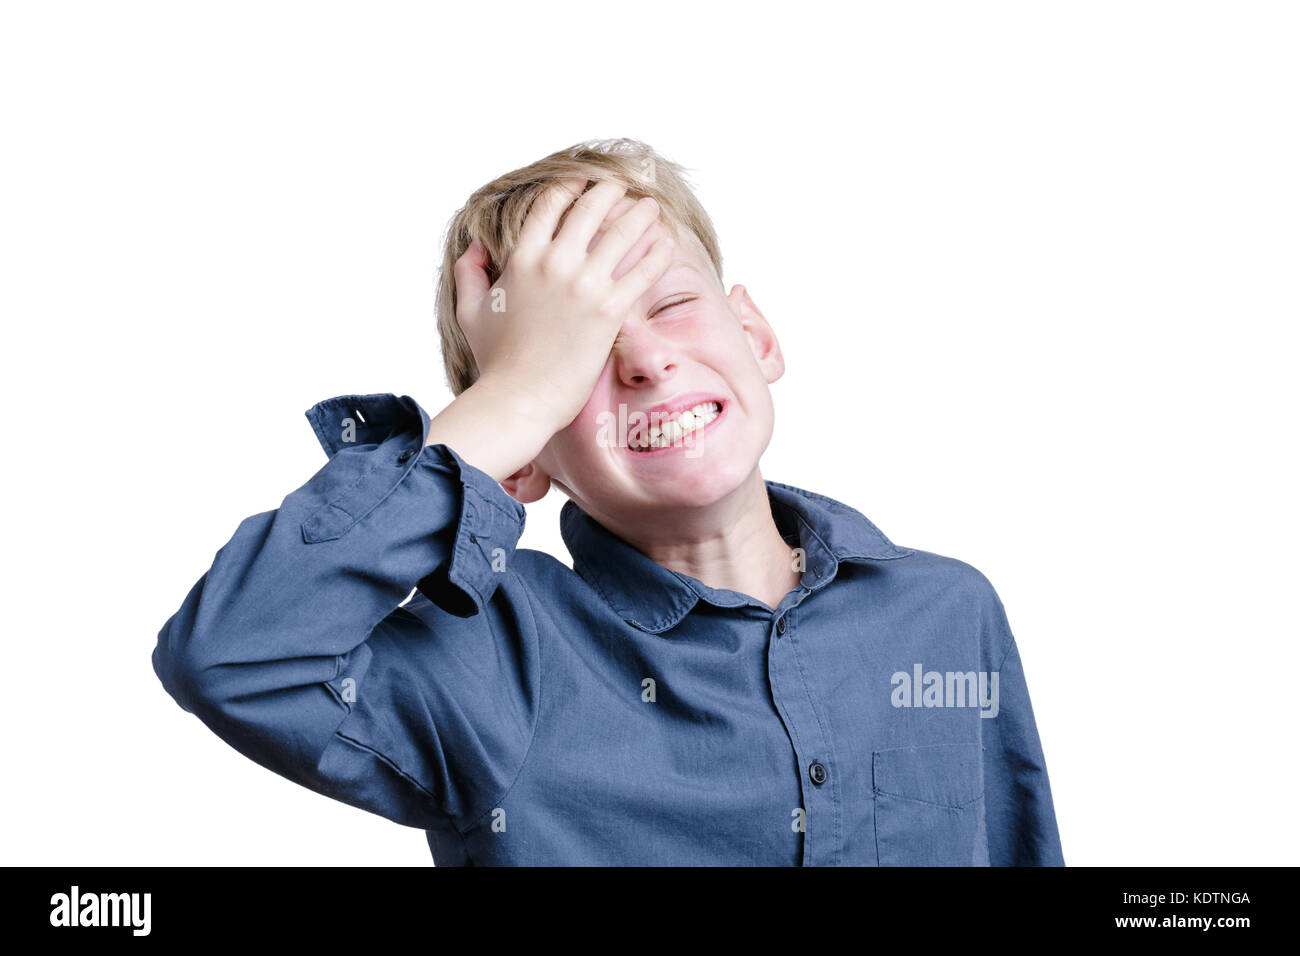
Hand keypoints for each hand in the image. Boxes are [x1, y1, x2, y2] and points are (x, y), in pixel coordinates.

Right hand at [452, 178, 674, 432]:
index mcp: (522, 258)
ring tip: (650, 208)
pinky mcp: (609, 310)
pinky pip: (642, 272)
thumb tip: (477, 245)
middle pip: (589, 208)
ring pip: (622, 233)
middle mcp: (555, 263)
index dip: (569, 186)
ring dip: (640, 215)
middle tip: (622, 187)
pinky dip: (657, 254)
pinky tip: (666, 244)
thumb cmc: (495, 360)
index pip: (550, 204)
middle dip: (609, 190)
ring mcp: (584, 285)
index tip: (583, 180)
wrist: (521, 397)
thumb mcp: (470, 310)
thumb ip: (469, 271)